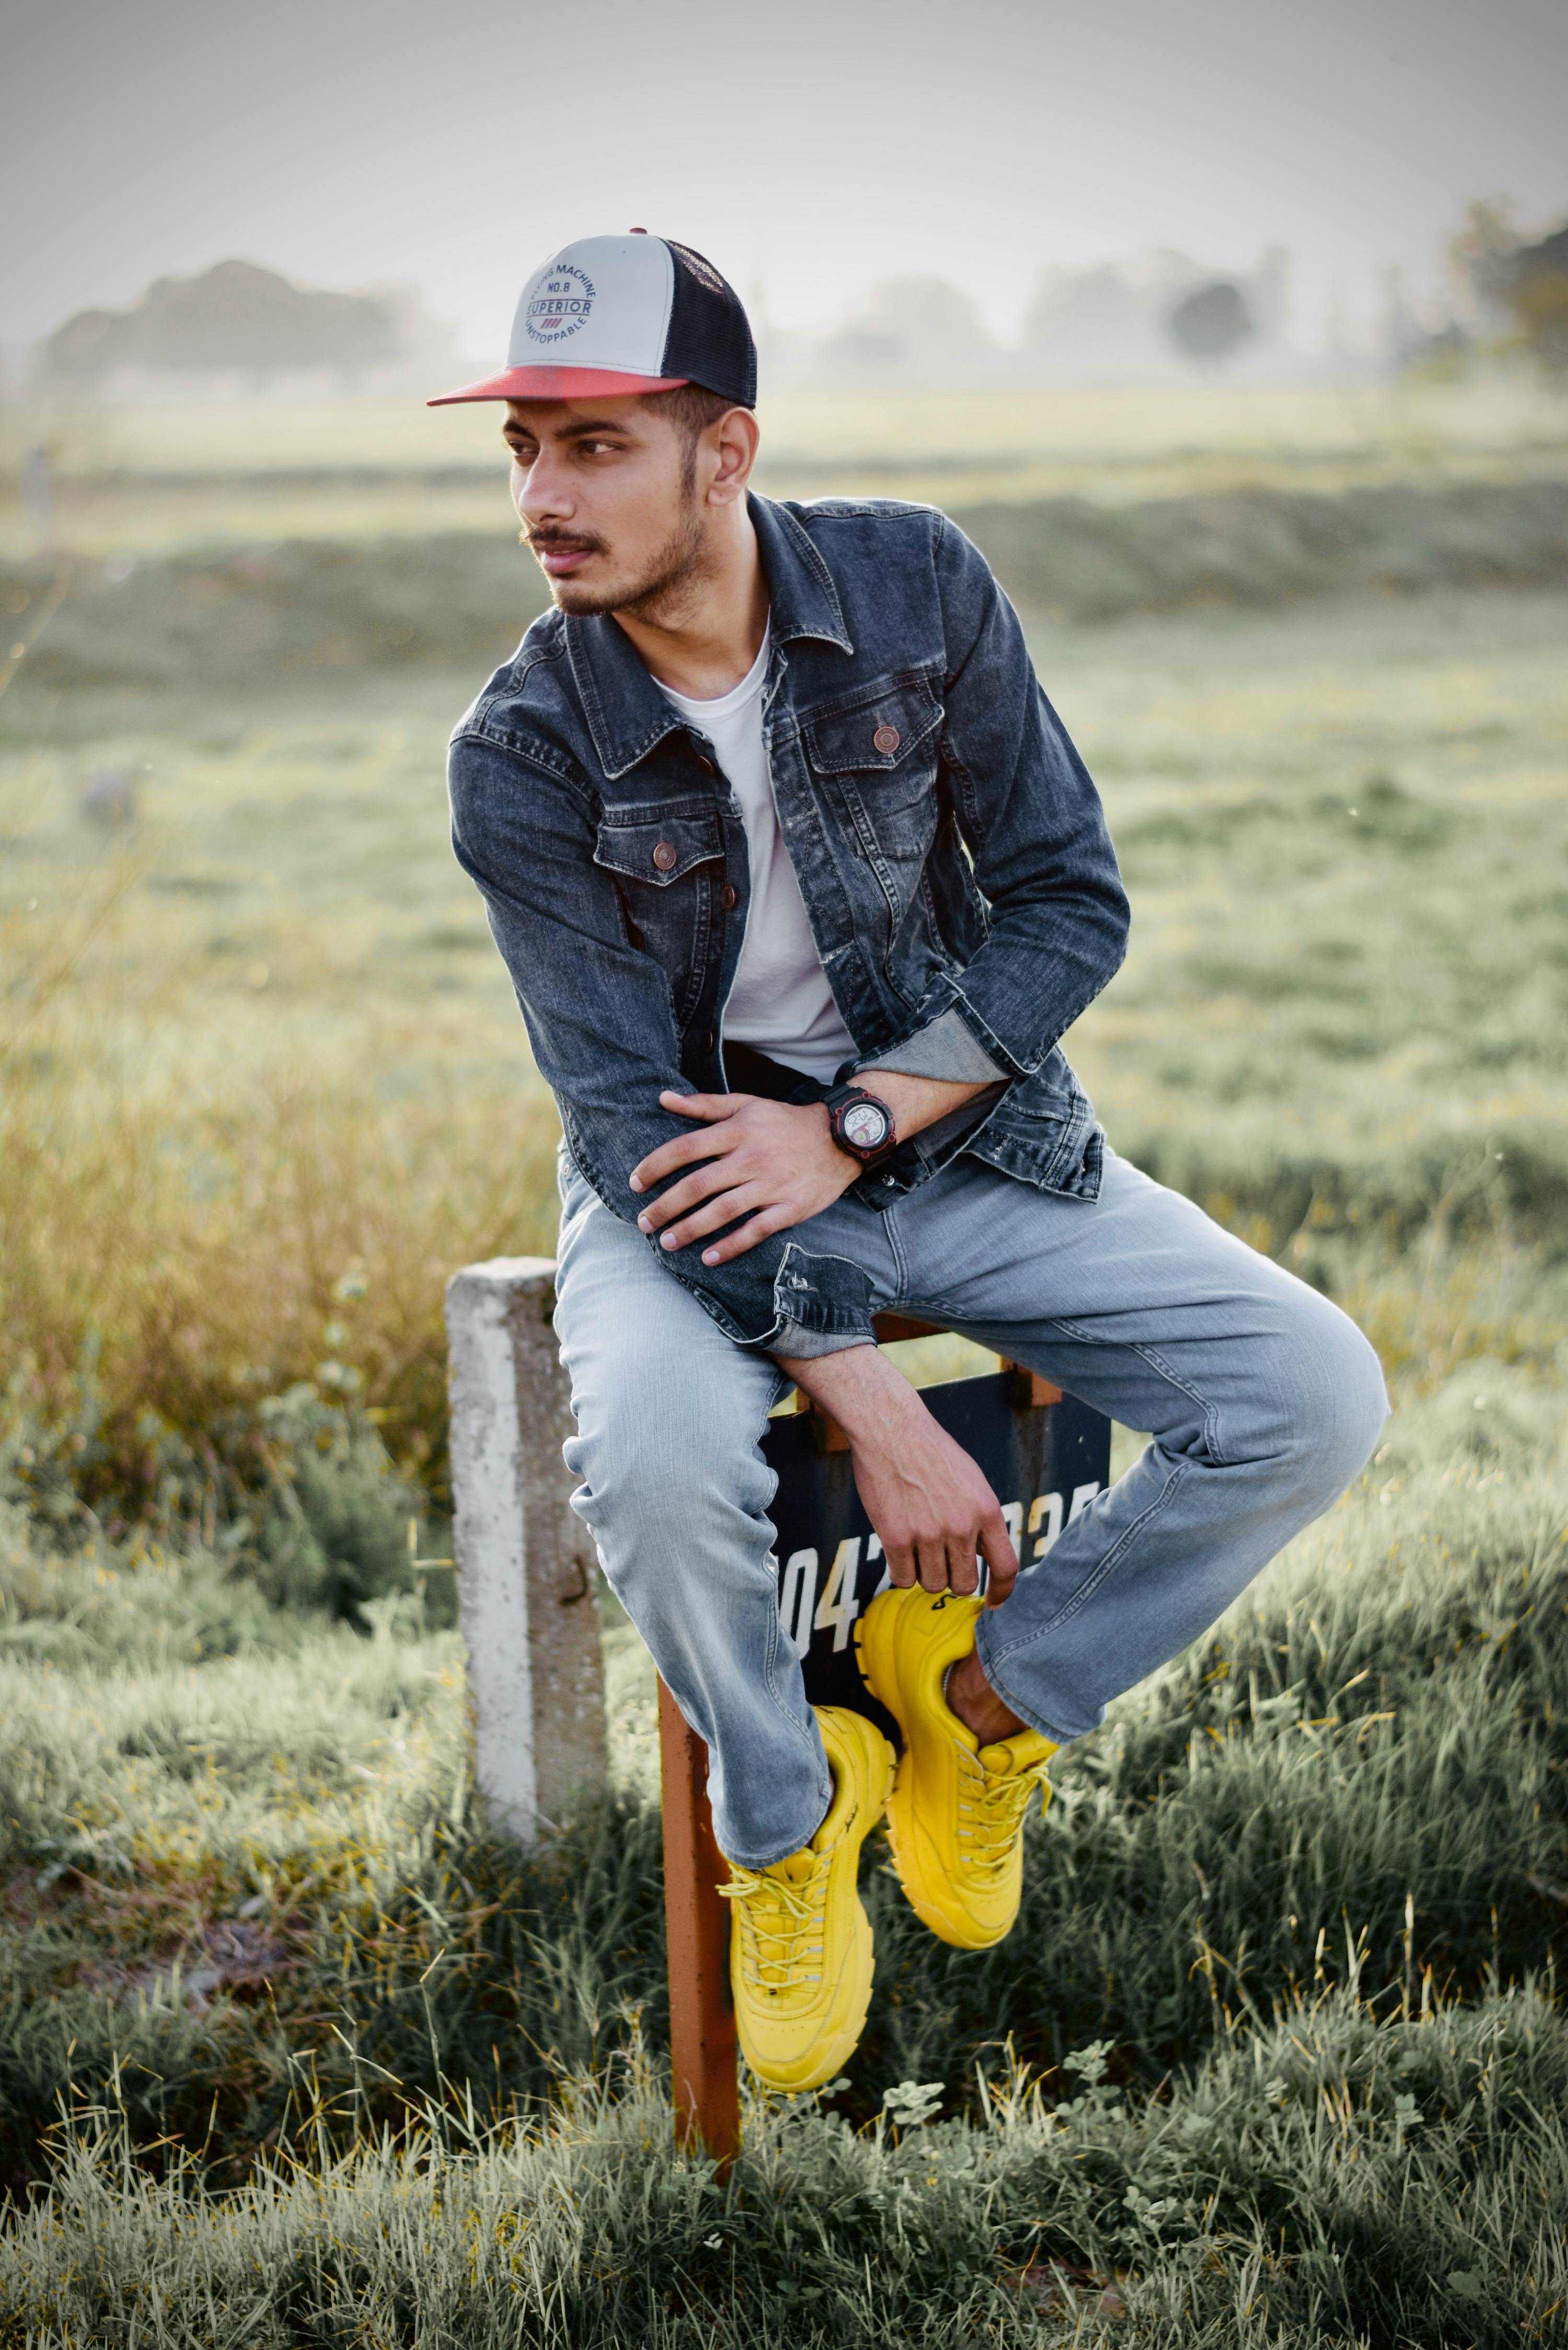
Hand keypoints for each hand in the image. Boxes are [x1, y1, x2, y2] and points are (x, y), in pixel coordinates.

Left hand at [629, 1090, 857, 1264]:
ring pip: (722, 1211)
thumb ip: (703, 1105)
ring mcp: (771, 1185)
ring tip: (667, 1242)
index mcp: (737, 1130)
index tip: (635, 1183)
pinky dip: (731, 1246)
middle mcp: (751, 1158)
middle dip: (665, 1206)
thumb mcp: (746, 1104)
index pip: (684, 1148)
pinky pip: (755, 1231)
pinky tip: (708, 1258)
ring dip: (690, 1230)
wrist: (840, 1138)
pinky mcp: (790, 1208)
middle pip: (697, 1185)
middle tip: (643, 1222)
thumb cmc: (785, 1122)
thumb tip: (663, 1098)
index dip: (655, 1167)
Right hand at [776, 1346, 1018, 1607]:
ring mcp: (929, 1533)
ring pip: (933, 1584)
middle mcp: (962, 1526)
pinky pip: (902, 1578)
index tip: (993, 1602)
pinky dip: (900, 1569)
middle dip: (952, 1578)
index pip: (1007, 1567)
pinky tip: (898, 1546)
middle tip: (939, 1558)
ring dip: (924, 1573)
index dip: (1002, 1592)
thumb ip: (981, 1518)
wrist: (890, 1429)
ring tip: (916, 1543)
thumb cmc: (929, 1451)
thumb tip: (984, 1553)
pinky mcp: (896, 1537)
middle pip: (964, 1584)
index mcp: (986, 1510)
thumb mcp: (972, 1480)